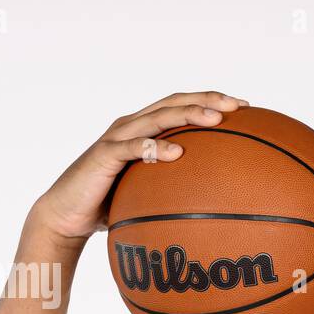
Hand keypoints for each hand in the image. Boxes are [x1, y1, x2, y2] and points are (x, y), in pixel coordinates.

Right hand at [28, 90, 249, 244]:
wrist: (68, 214)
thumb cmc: (112, 205)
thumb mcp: (150, 193)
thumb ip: (176, 188)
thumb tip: (218, 204)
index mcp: (144, 129)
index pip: (182, 106)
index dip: (212, 101)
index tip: (245, 107)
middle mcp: (132, 126)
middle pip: (174, 103)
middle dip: (207, 100)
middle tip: (238, 106)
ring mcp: (117, 138)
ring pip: (156, 117)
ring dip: (187, 115)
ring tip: (215, 119)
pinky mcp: (104, 155)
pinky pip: (132, 148)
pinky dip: (155, 147)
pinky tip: (177, 152)